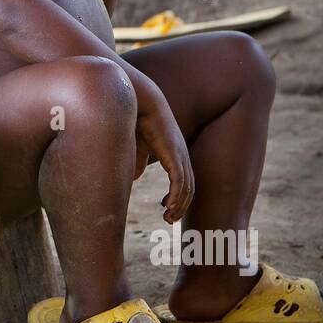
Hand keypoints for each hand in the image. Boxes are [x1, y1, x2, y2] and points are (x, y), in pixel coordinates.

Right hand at [132, 78, 193, 224]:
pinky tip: (167, 206)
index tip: (167, 209)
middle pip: (190, 188)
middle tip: (170, 220)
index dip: (178, 197)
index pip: (184, 180)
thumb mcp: (138, 147)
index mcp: (176, 153)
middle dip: (181, 206)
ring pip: (187, 188)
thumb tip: (133, 178)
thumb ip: (139, 161)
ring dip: (178, 206)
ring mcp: (180, 155)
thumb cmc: (138, 119)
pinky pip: (179, 182)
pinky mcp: (174, 155)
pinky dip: (175, 197)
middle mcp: (182, 155)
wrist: (140, 101)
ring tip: (168, 218)